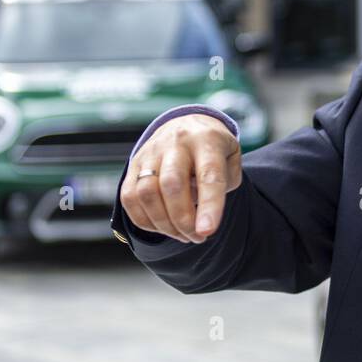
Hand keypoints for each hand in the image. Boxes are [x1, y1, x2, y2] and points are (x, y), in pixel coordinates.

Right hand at [120, 114, 240, 242]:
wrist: (188, 124)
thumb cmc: (214, 149)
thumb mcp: (232, 159)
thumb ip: (224, 184)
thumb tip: (200, 211)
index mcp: (207, 140)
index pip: (208, 175)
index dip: (208, 205)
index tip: (207, 231)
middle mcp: (177, 143)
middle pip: (172, 185)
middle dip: (183, 220)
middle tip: (197, 237)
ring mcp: (151, 152)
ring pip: (146, 193)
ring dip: (164, 223)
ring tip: (182, 234)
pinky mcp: (133, 164)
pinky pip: (129, 198)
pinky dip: (145, 220)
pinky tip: (162, 226)